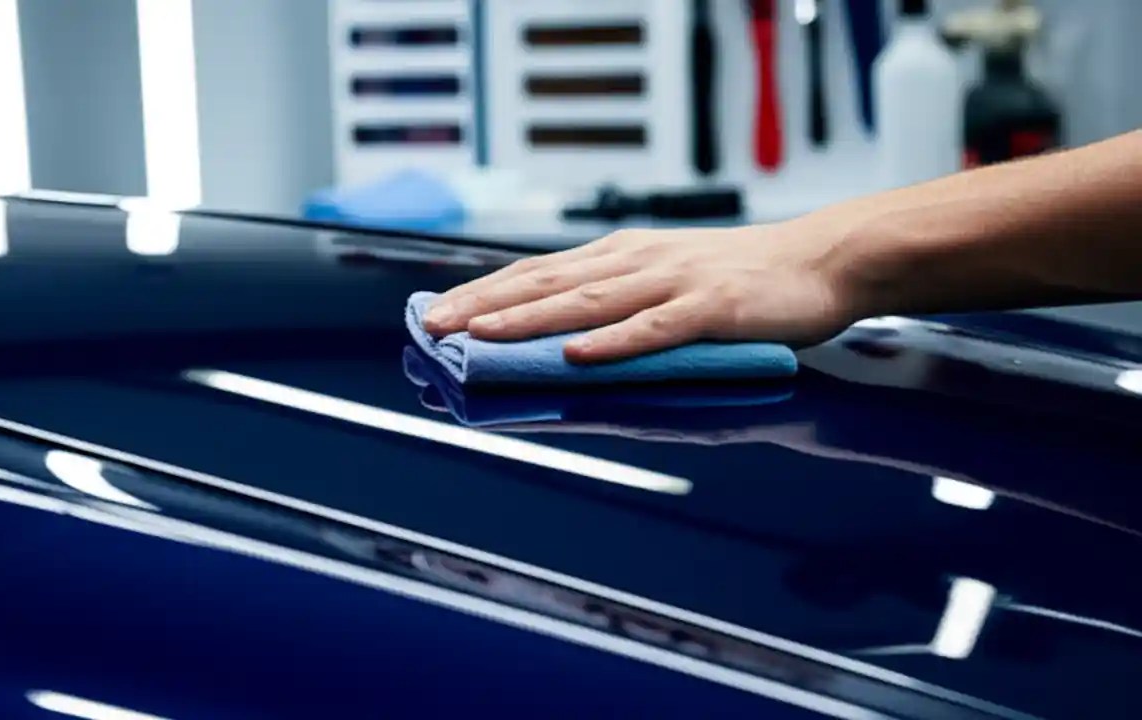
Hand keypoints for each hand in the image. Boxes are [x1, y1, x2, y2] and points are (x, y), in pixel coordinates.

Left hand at [422, 220, 861, 362]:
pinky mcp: (712, 307)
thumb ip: (615, 298)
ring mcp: (673, 282)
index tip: (434, 311)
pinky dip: (615, 342)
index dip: (482, 291)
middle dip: (484, 305)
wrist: (820, 260)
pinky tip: (579, 355)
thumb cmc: (740, 276)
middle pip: (547, 284)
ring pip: (589, 302)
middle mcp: (636, 262)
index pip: (536, 273)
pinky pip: (657, 328)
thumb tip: (557, 334)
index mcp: (620, 255)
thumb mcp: (665, 277)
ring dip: (530, 319)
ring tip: (482, 335)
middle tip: (432, 325)